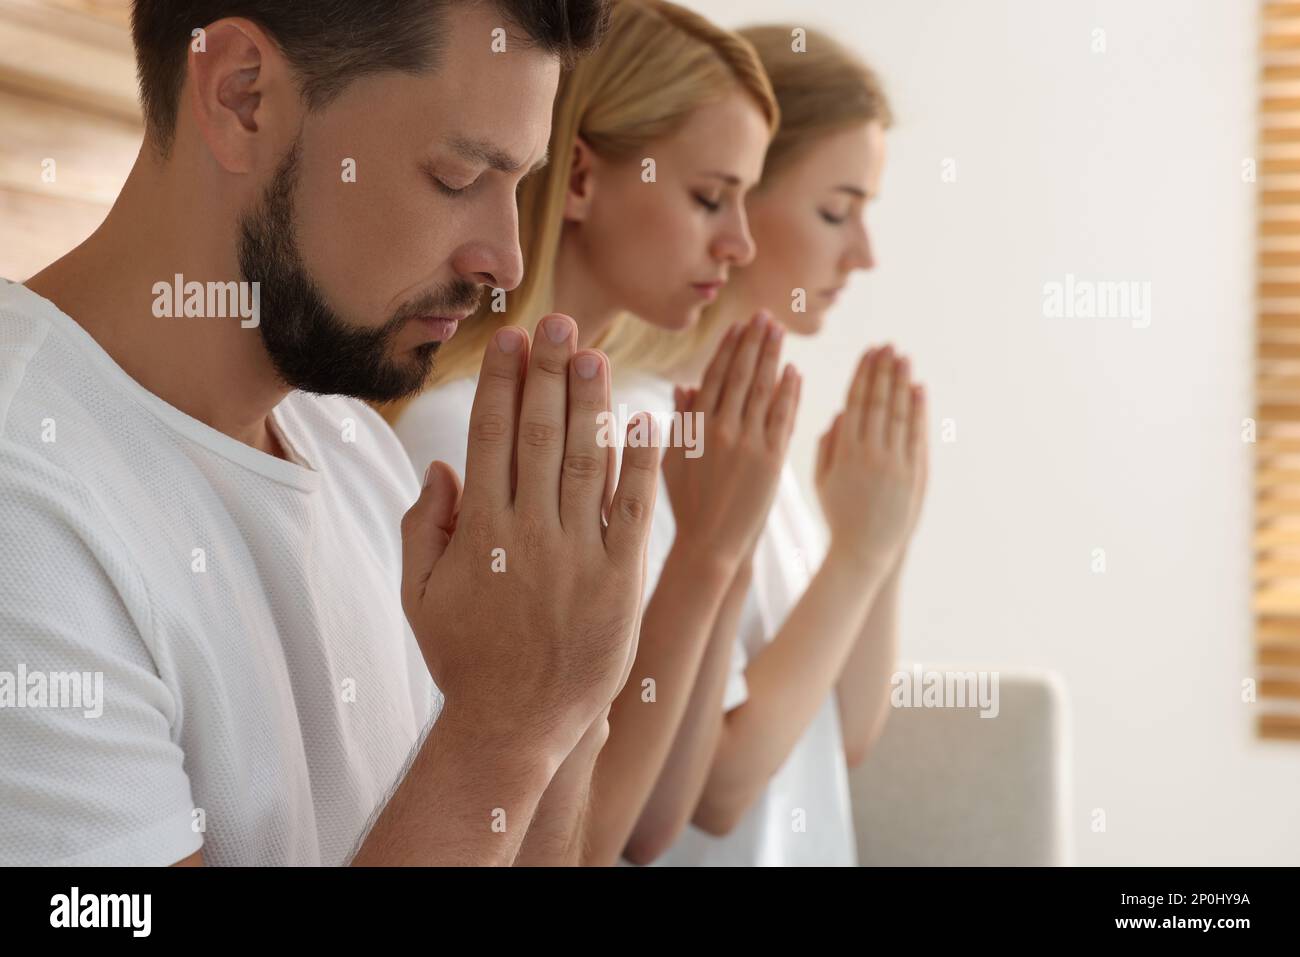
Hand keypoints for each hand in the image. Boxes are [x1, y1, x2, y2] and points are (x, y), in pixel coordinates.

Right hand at [400, 314, 660, 759]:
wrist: (517, 723)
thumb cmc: (465, 658)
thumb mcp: (420, 595)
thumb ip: (423, 527)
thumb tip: (441, 466)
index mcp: (479, 530)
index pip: (491, 438)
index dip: (503, 384)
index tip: (514, 342)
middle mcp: (529, 531)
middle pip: (541, 434)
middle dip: (550, 372)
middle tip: (561, 322)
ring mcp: (578, 553)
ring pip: (587, 460)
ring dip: (593, 401)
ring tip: (597, 354)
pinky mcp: (620, 577)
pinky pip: (632, 508)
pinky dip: (639, 463)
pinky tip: (646, 422)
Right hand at [662, 312, 800, 568]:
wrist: (711, 545)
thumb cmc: (689, 505)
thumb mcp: (673, 460)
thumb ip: (681, 421)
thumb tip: (683, 386)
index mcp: (696, 427)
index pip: (714, 377)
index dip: (728, 349)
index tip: (739, 326)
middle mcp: (722, 429)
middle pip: (741, 375)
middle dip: (753, 342)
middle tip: (765, 316)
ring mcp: (748, 443)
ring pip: (762, 389)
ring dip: (772, 356)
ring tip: (780, 331)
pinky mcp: (771, 460)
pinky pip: (782, 417)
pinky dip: (788, 392)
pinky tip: (794, 372)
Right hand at [816, 345, 927, 572]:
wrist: (864, 550)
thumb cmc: (839, 516)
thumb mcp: (822, 481)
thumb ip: (828, 446)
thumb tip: (842, 414)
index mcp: (844, 451)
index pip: (856, 402)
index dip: (863, 375)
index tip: (868, 352)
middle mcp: (870, 453)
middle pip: (879, 402)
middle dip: (884, 371)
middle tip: (888, 346)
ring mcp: (894, 463)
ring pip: (900, 414)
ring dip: (902, 383)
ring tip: (904, 359)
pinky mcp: (913, 475)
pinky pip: (916, 435)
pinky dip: (919, 411)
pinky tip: (919, 390)